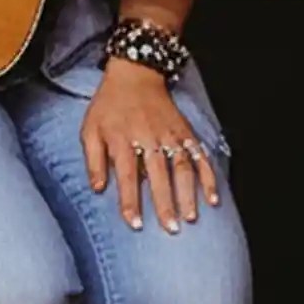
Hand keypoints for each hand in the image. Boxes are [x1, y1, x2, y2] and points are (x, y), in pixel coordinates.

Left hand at [80, 57, 219, 233]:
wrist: (134, 74)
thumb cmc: (108, 107)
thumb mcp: (90, 130)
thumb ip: (93, 160)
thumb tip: (97, 189)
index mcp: (122, 140)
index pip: (128, 176)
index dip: (131, 201)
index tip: (135, 224)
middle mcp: (148, 139)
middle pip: (159, 175)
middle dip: (165, 203)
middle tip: (170, 229)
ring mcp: (170, 135)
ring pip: (182, 167)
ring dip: (188, 193)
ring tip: (190, 217)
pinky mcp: (185, 131)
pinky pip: (199, 156)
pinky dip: (209, 177)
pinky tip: (213, 198)